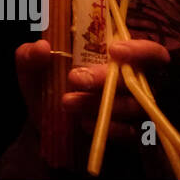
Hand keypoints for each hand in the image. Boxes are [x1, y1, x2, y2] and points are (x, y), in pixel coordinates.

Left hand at [15, 38, 170, 138]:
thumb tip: (41, 47)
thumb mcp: (31, 69)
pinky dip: (105, 128)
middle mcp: (130, 81)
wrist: (44, 123)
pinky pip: (127, 132)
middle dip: (104, 77)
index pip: (149, 52)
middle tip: (75, 78)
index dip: (140, 50)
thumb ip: (29, 55)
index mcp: (114, 57)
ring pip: (132, 106)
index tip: (115, 51)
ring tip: (67, 102)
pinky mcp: (127, 132)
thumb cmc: (46, 85)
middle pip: (136, 79)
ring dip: (97, 103)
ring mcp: (131, 108)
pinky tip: (82, 123)